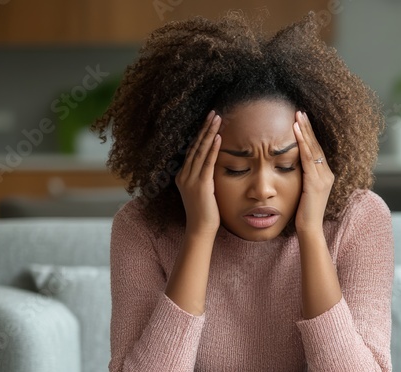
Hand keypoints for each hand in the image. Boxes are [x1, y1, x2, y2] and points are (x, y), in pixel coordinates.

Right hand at [175, 110, 221, 236]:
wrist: (200, 230)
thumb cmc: (205, 214)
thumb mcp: (203, 192)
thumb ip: (205, 179)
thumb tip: (213, 168)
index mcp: (182, 176)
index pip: (192, 150)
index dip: (201, 135)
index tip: (209, 122)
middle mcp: (184, 175)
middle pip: (195, 146)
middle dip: (204, 128)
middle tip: (213, 113)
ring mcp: (191, 179)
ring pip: (200, 150)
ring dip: (209, 133)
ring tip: (217, 118)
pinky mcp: (201, 184)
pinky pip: (207, 162)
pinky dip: (212, 148)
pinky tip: (218, 137)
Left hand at [293, 111, 334, 234]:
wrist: (310, 228)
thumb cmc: (303, 214)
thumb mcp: (303, 192)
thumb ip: (302, 179)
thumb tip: (292, 169)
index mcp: (325, 176)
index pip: (317, 151)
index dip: (310, 135)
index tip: (302, 121)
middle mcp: (327, 174)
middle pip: (316, 146)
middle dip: (308, 128)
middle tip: (300, 112)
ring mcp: (323, 178)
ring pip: (313, 148)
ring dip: (305, 131)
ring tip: (298, 116)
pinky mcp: (316, 182)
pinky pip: (307, 157)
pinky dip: (302, 143)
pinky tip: (296, 132)